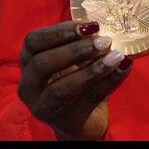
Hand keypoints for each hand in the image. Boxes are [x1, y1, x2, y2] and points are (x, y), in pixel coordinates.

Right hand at [17, 20, 132, 139]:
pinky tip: (122, 69)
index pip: (33, 42)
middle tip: (103, 41)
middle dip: (74, 50)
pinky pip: (86, 100)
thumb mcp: (71, 62)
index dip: (58, 32)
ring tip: (115, 56)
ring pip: (61, 88)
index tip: (88, 25)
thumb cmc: (75, 84)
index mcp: (26, 62)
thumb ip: (79, 45)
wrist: (82, 123)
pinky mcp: (62, 121)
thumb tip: (100, 28)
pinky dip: (107, 83)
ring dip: (91, 69)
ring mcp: (41, 106)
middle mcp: (27, 85)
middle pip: (42, 63)